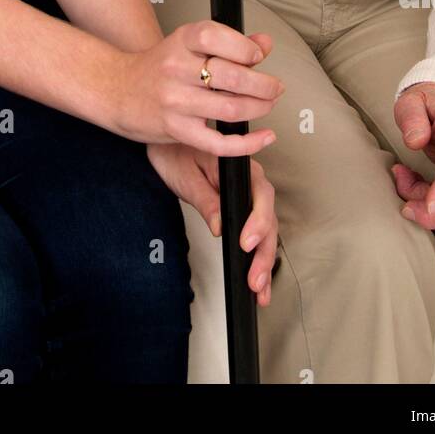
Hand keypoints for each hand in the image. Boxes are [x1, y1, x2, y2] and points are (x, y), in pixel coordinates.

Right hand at [114, 27, 283, 154]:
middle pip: (232, 78)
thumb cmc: (160, 66)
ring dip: (260, 108)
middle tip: (275, 88)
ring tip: (268, 104)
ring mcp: (176, 101)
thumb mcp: (189, 44)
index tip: (257, 56)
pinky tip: (264, 137)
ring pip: (231, 109)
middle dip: (264, 85)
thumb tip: (265, 43)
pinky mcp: (176, 129)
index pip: (216, 37)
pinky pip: (219, 143)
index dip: (245, 48)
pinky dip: (248, 143)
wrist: (117, 90)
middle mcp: (177, 69)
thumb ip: (230, 42)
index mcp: (182, 41)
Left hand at [146, 142, 278, 306]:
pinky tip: (257, 279)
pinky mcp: (240, 208)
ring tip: (259, 289)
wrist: (166, 144)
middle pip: (268, 218)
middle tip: (254, 279)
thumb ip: (206, 199)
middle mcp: (248, 181)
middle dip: (263, 252)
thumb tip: (220, 226)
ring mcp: (246, 196)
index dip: (257, 221)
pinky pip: (255, 232)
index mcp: (239, 167)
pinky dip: (257, 257)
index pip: (260, 195)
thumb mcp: (185, 176)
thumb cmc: (175, 153)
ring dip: (264, 260)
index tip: (246, 243)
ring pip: (265, 230)